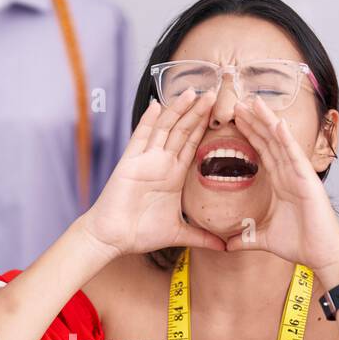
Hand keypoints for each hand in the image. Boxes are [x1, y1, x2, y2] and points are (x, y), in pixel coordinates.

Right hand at [80, 89, 226, 256]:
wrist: (114, 238)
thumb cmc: (141, 234)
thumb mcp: (179, 233)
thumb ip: (201, 237)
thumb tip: (224, 247)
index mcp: (174, 175)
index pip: (193, 145)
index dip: (205, 127)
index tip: (221, 111)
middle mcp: (161, 163)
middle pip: (182, 131)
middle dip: (197, 112)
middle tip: (214, 92)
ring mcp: (146, 160)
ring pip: (165, 129)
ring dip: (177, 110)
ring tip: (192, 91)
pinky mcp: (130, 163)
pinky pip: (140, 138)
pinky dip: (148, 121)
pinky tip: (156, 105)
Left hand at [229, 96, 338, 282]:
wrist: (320, 255)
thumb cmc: (299, 244)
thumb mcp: (263, 240)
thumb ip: (246, 238)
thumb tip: (227, 246)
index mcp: (281, 183)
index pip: (263, 152)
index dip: (251, 134)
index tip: (236, 119)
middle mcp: (290, 174)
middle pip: (270, 141)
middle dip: (255, 122)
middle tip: (239, 102)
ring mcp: (299, 175)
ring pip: (280, 143)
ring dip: (267, 121)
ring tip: (254, 102)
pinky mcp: (307, 181)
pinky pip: (294, 156)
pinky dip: (286, 139)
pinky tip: (277, 122)